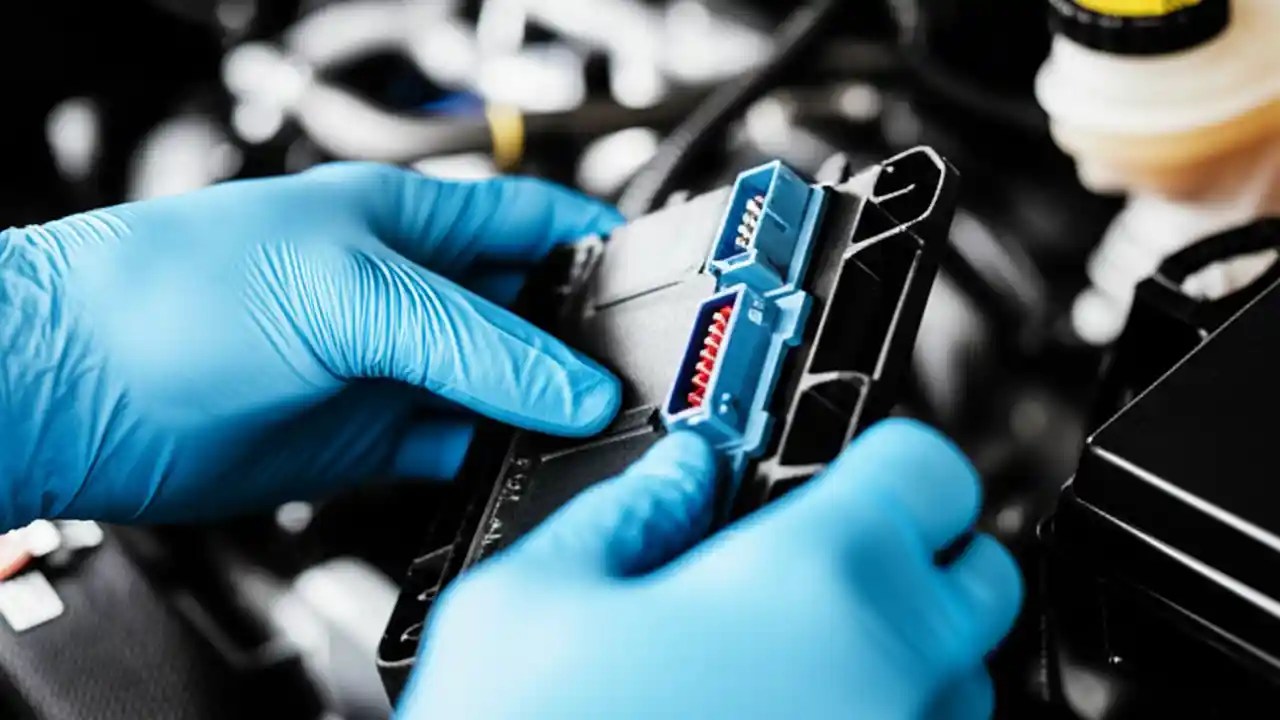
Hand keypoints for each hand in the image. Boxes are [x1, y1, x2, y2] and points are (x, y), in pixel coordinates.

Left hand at [0, 163, 622, 529]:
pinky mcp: (366, 439)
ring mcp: (389, 366)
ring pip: (500, 388)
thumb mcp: (348, 295)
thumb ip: (474, 344)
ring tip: (591, 432)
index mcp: (411, 220)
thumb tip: (576, 385)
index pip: (534, 217)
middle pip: (528, 311)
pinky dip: (492, 460)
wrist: (69, 390)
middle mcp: (408, 291)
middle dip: (583, 341)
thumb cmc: (173, 294)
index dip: (600, 242)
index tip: (659, 280)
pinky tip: (518, 468)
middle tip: (637, 376)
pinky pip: (456, 448)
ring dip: (543, 410)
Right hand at [401, 419, 1021, 719]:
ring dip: (903, 650)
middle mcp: (894, 680)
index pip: (930, 466)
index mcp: (815, 585)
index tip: (845, 468)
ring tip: (793, 660)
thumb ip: (625, 511)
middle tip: (817, 563)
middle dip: (911, 552)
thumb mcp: (527, 604)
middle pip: (977, 572)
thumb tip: (677, 476)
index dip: (882, 453)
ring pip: (964, 678)